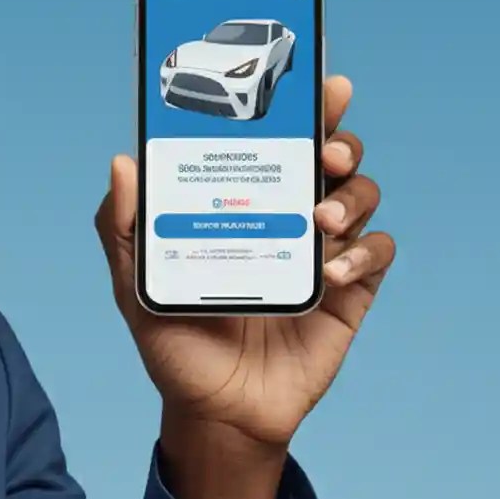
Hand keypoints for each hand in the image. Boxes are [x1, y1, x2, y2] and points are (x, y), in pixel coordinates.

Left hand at [96, 76, 395, 449]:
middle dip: (339, 138)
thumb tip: (122, 162)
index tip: (319, 86)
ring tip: (318, 221)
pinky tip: (332, 271)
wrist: (213, 413)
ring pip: (361, 197)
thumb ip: (122, 228)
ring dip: (351, 195)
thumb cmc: (175, 344)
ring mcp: (322, 254)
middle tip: (326, 152)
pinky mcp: (349, 293)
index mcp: (243, 204)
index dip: (305, 109)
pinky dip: (364, 252)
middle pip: (333, 157)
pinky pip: (377, 254)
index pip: (278, 142)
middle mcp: (288, 218)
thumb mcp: (134, 285)